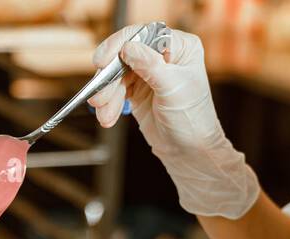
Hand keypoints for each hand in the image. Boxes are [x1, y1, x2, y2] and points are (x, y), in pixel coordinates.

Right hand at [87, 25, 258, 219]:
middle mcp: (164, 56)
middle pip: (126, 54)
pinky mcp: (138, 90)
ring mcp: (149, 73)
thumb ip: (150, 65)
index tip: (103, 61)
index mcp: (180, 47)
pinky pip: (116, 90)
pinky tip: (107, 117)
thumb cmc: (191, 120)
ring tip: (104, 114)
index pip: (145, 35)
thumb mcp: (172, 88)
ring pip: (117, 74)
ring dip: (107, 95)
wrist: (189, 152)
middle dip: (110, 77)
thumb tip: (127, 47)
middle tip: (98, 96)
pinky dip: (109, 103)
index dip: (120, 45)